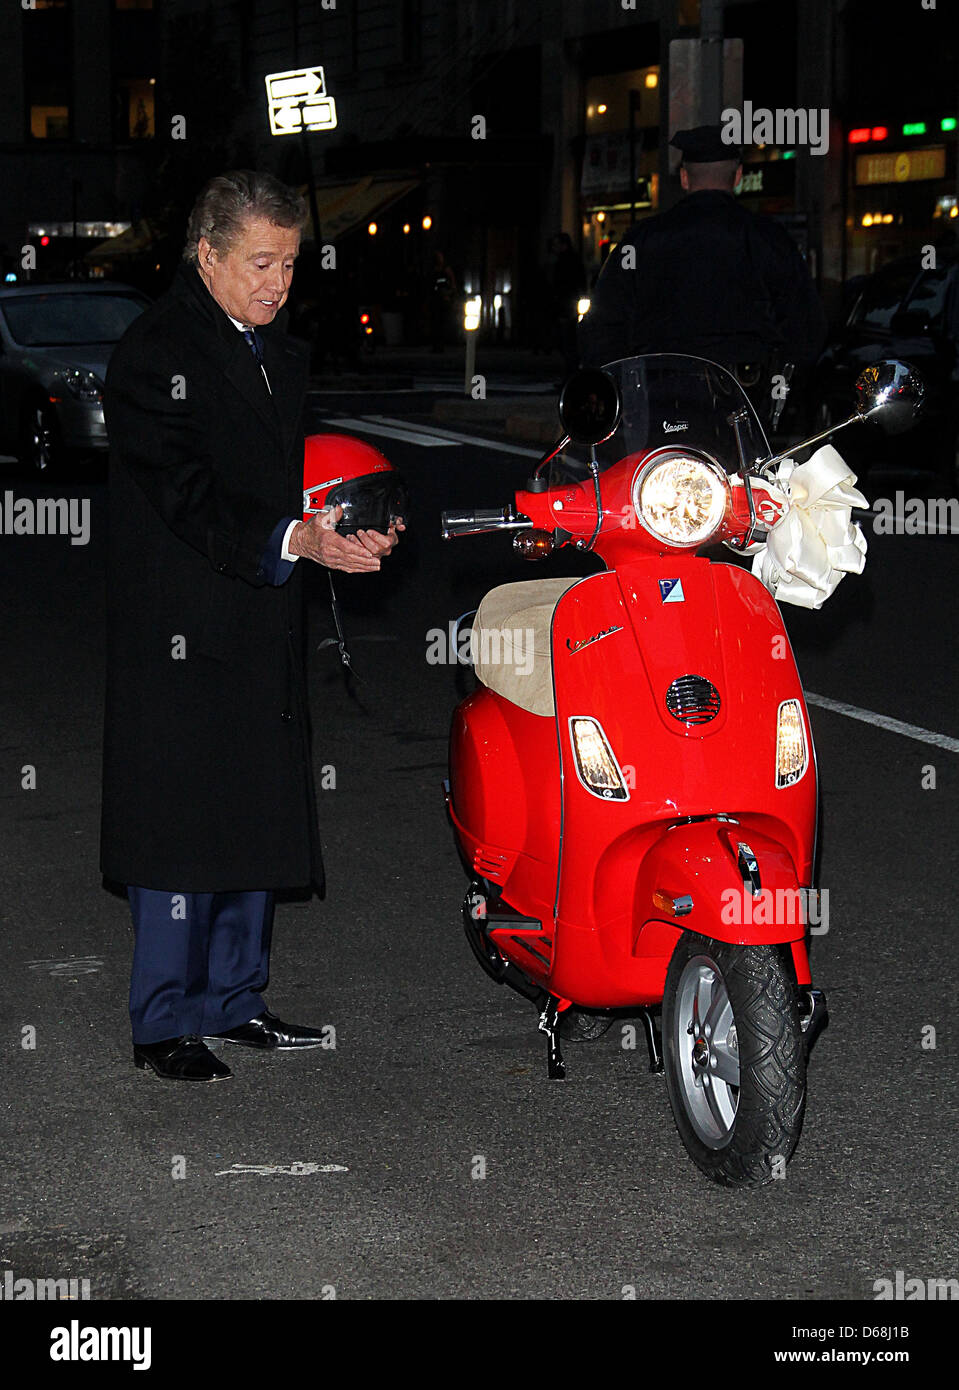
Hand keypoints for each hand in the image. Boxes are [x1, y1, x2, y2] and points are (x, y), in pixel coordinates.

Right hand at [288, 508, 403, 571]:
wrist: (301, 541)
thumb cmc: (311, 530)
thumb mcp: (319, 518)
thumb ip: (331, 514)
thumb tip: (339, 510)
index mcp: (329, 541)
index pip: (346, 548)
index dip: (358, 550)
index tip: (368, 553)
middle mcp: (330, 553)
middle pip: (351, 558)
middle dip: (366, 561)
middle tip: (378, 561)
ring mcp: (332, 560)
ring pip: (350, 565)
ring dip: (364, 567)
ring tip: (375, 566)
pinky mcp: (332, 564)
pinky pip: (347, 568)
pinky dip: (357, 569)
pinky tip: (365, 569)